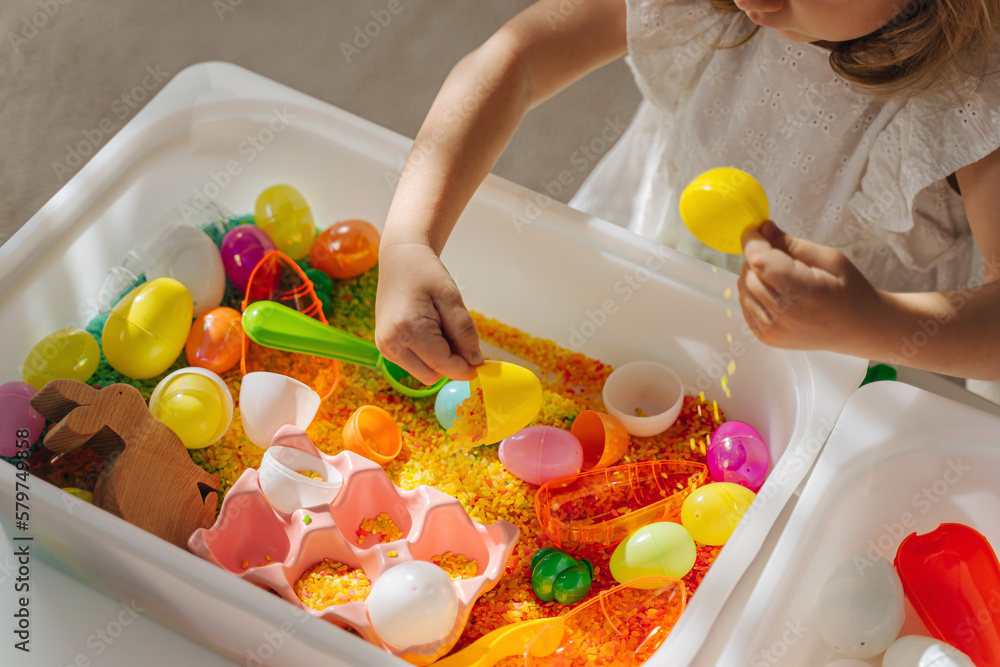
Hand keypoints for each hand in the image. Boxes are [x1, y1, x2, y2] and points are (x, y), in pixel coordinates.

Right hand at [374, 242, 482, 384]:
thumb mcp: (451, 298)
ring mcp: (385, 347)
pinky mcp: (385, 347)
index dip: (466, 367)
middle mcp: (391, 343)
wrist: (399, 259)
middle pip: (432, 376)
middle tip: (457, 336)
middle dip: (450, 363)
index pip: (443, 365)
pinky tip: (429, 332)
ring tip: (440, 329)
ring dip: (438, 361)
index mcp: (408, 330)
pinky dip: (427, 356)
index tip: (480, 360)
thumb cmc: (425, 273)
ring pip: (423, 374)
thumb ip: (464, 332)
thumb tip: (475, 361)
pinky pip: (414, 364)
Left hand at [737, 221, 889, 354]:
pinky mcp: (766, 339)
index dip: (752, 242)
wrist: (859, 328)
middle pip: (749, 275)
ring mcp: (772, 331)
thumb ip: (792, 244)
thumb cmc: (849, 290)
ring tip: (778, 275)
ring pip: (743, 291)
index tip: (755, 230)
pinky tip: (774, 291)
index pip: (760, 262)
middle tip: (777, 255)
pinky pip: (745, 307)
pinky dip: (753, 294)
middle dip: (756, 259)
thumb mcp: (829, 259)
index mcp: (802, 292)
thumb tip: (763, 229)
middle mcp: (783, 316)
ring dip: (753, 277)